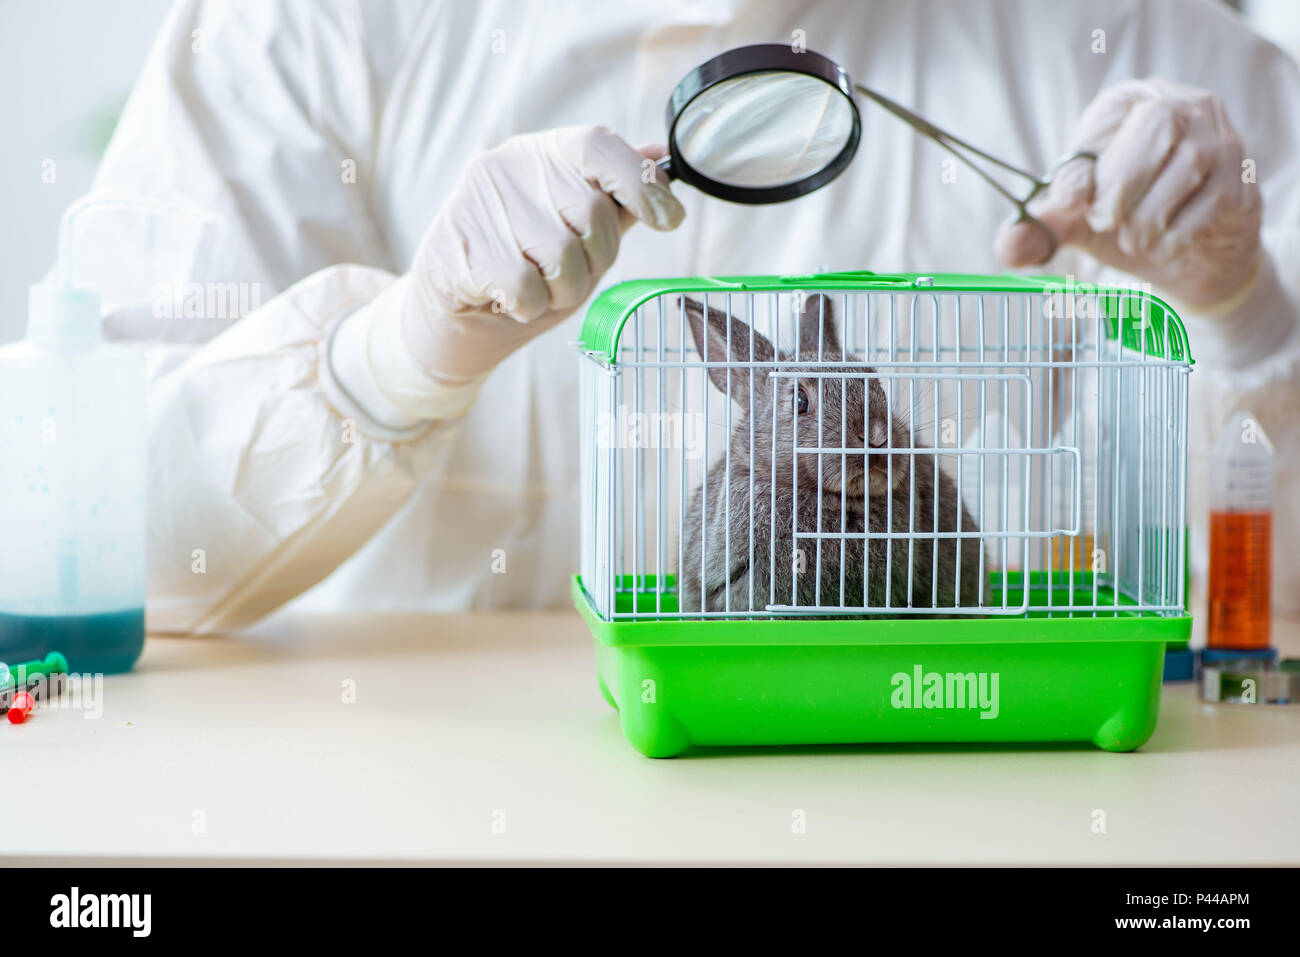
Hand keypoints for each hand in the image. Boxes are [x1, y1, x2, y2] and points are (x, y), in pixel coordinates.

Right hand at [404, 125, 683, 384]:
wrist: (453, 318)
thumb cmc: (526, 272)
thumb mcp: (580, 237)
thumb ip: (617, 203)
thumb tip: (662, 163)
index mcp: (543, 152)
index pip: (599, 146)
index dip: (641, 182)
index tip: (670, 219)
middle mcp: (508, 166)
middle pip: (591, 214)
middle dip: (594, 261)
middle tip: (565, 274)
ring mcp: (478, 203)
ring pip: (561, 258)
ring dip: (560, 291)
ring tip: (535, 287)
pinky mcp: (459, 247)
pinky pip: (527, 288)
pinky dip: (528, 307)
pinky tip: (508, 300)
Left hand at [995, 79, 1261, 309]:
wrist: (1186, 255)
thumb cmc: (1126, 218)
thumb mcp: (1078, 220)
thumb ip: (1043, 227)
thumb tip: (1006, 247)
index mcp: (1131, 103)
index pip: (1107, 117)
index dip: (1084, 166)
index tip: (1070, 202)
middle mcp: (1183, 107)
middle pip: (1156, 125)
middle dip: (1121, 184)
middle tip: (1105, 222)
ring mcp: (1220, 141)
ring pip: (1187, 166)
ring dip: (1147, 217)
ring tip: (1133, 237)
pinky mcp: (1240, 181)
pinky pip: (1210, 203)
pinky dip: (1175, 235)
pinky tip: (1163, 244)